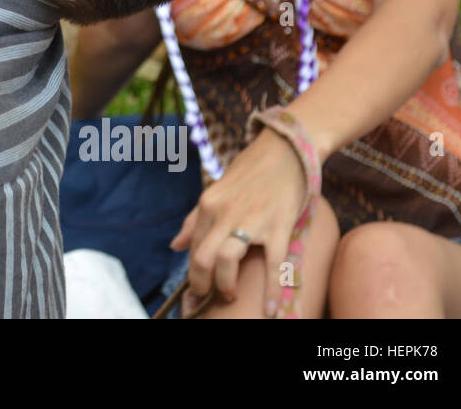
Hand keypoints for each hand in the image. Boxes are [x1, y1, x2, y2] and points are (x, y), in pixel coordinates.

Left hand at [169, 126, 306, 316]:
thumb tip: (174, 246)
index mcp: (208, 205)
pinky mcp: (278, 227)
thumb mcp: (217, 190)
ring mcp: (251, 221)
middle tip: (207, 298)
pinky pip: (272, 265)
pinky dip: (271, 291)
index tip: (195, 293)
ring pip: (226, 261)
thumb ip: (195, 220)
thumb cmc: (252, 170)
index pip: (193, 248)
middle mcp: (224, 213)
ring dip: (225, 286)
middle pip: (202, 258)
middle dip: (201, 285)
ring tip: (230, 296)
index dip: (193, 273)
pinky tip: (270, 311)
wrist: (286, 150)